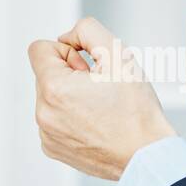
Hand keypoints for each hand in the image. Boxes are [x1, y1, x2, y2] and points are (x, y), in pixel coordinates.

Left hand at [28, 16, 175, 180]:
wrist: (145, 154)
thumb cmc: (136, 111)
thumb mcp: (118, 54)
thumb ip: (87, 31)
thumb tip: (66, 39)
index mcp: (54, 88)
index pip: (40, 49)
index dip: (68, 52)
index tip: (87, 69)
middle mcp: (43, 113)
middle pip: (46, 74)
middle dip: (70, 76)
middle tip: (100, 91)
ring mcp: (46, 134)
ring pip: (50, 98)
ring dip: (70, 97)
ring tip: (99, 109)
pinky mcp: (52, 148)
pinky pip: (54, 120)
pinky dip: (71, 118)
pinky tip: (95, 124)